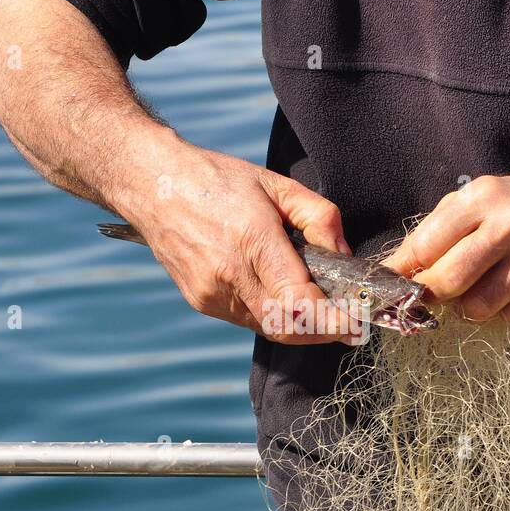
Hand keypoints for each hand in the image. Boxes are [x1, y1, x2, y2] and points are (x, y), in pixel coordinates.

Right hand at [117, 134, 357, 343]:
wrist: (153, 185)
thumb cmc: (218, 180)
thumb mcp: (278, 185)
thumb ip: (319, 219)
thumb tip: (342, 257)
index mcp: (252, 242)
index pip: (301, 302)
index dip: (333, 320)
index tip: (355, 321)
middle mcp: (228, 276)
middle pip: (288, 327)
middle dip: (323, 330)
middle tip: (346, 321)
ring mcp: (211, 294)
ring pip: (268, 328)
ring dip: (297, 322)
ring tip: (314, 299)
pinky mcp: (201, 302)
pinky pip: (248, 320)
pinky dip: (271, 313)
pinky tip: (277, 290)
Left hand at [383, 174, 509, 321]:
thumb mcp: (475, 204)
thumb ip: (433, 233)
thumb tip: (391, 272)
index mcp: (482, 196)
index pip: (426, 245)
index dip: (406, 273)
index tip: (397, 286)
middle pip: (450, 280)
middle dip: (434, 296)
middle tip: (437, 295)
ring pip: (479, 306)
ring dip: (470, 307)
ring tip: (481, 288)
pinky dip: (506, 310)